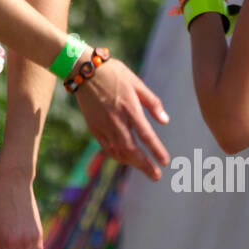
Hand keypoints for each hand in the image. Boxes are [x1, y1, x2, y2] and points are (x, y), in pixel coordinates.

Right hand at [69, 55, 170, 180]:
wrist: (84, 71)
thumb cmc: (114, 74)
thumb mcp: (137, 83)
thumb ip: (152, 103)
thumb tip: (165, 121)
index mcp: (130, 108)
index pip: (146, 135)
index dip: (156, 151)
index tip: (165, 162)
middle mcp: (116, 121)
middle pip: (132, 150)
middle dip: (145, 165)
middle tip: (156, 176)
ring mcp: (103, 126)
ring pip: (118, 152)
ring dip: (132, 163)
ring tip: (144, 169)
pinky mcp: (94, 128)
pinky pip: (107, 148)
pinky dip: (118, 156)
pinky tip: (126, 160)